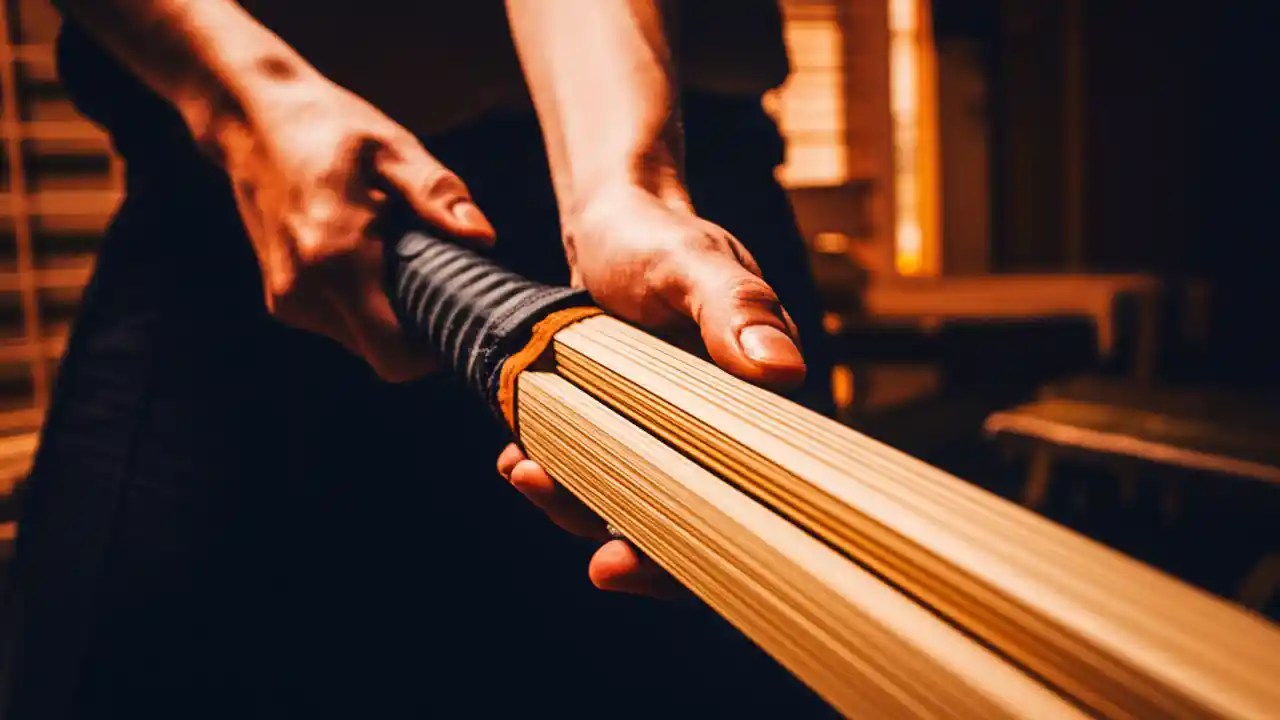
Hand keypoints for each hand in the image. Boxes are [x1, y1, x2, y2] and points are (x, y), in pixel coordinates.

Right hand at [217, 78, 495, 379]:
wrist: (250, 118)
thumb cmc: (329, 127)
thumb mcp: (393, 149)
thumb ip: (437, 196)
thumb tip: (483, 237)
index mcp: (337, 259)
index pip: (394, 355)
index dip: (436, 353)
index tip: (466, 319)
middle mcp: (305, 291)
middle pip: (382, 353)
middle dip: (420, 328)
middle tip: (448, 280)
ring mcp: (287, 300)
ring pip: (362, 341)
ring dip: (393, 315)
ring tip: (407, 260)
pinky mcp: (281, 298)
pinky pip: (340, 323)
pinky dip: (367, 306)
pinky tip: (376, 260)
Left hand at [499, 183, 806, 598]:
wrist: (611, 218)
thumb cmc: (659, 234)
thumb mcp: (694, 262)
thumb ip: (735, 309)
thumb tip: (783, 370)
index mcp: (758, 406)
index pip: (752, 501)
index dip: (705, 552)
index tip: (638, 558)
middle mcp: (716, 431)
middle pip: (694, 526)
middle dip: (643, 556)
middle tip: (599, 566)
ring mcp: (663, 432)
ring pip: (632, 504)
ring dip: (580, 507)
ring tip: (529, 474)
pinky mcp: (618, 424)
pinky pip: (592, 469)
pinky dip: (555, 473)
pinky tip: (519, 456)